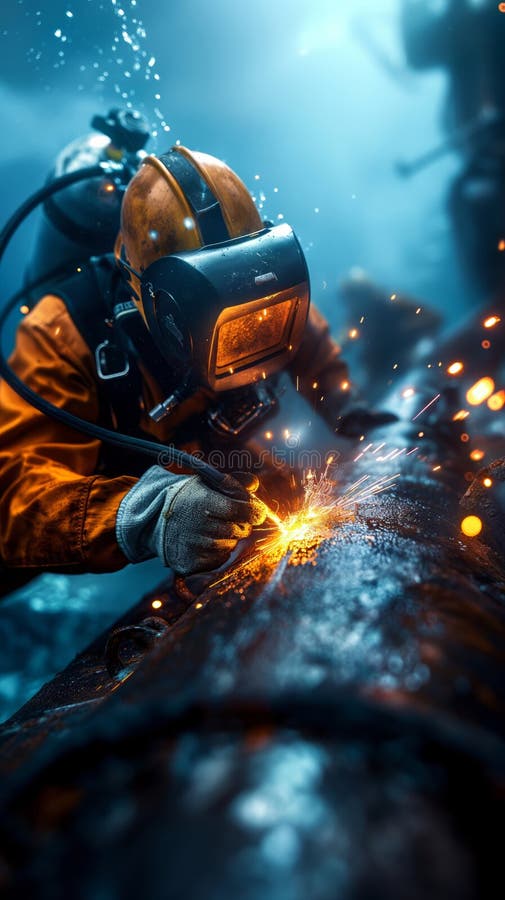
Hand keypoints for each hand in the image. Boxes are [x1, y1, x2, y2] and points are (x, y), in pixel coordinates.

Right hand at [116, 466, 265, 575]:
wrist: (153, 519)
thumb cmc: (186, 498)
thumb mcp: (205, 483)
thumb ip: (233, 482)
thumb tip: (255, 485)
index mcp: (204, 502)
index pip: (242, 510)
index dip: (254, 512)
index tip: (257, 512)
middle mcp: (199, 525)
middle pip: (240, 530)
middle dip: (241, 525)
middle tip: (231, 519)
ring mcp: (195, 546)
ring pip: (231, 545)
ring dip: (229, 538)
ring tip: (214, 528)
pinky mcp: (191, 563)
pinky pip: (219, 560)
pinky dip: (219, 552)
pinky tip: (207, 541)